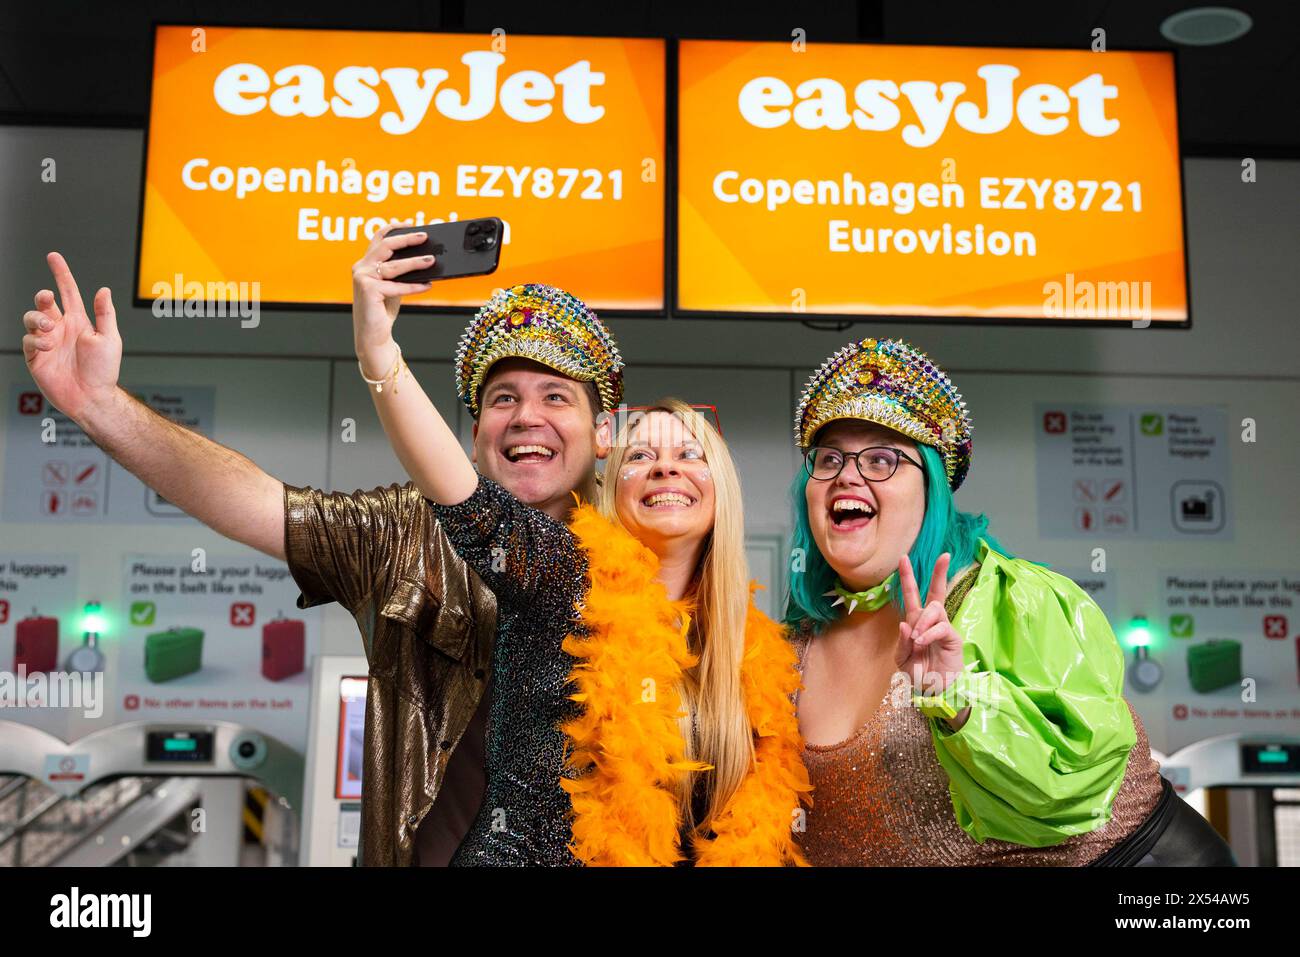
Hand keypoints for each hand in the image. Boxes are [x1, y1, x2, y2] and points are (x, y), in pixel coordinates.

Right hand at [22, 252, 122, 421]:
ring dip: (38, 319)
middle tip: (47, 300)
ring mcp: (47, 341)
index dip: (61, 274)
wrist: (92, 397)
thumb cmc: (104, 371)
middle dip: (42, 297)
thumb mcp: (109, 339)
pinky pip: (29, 341)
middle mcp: (61, 328)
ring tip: (50, 330)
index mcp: (79, 321)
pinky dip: (36, 340)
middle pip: (44, 303)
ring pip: (31, 318)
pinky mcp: (37, 357)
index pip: (68, 292)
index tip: (54, 257)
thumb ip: (104, 314)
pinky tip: (47, 346)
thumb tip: (103, 289)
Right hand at [351, 219, 434, 370]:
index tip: (411, 224)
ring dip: (415, 262)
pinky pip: (397, 286)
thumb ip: (400, 272)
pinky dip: (414, 286)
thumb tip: (423, 259)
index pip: (378, 239)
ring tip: (431, 260)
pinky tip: (428, 285)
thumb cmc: (383, 309)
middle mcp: (361, 267)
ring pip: (393, 266)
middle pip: (386, 246)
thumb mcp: (392, 285)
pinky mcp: (368, 291)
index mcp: (365, 263)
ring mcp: (362, 279)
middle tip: (425, 236)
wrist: (372, 335)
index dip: (394, 228)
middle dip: (407, 239)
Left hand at [894, 553, 965, 696]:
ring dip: (923, 622)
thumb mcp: (903, 659)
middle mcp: (930, 622)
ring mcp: (943, 628)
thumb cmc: (919, 675)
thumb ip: (902, 642)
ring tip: (917, 640)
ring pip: (935, 609)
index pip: (912, 596)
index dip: (908, 578)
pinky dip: (929, 633)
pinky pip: (941, 627)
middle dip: (939, 573)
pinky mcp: (953, 638)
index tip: (904, 558)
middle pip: (936, 592)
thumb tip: (905, 623)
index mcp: (915, 623)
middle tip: (944, 556)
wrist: (933, 692)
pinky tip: (923, 642)